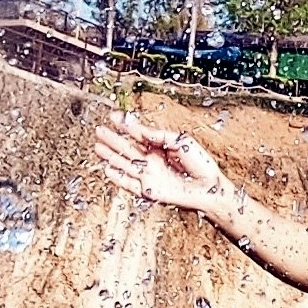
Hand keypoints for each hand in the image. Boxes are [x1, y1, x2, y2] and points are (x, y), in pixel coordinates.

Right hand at [88, 114, 244, 227]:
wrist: (209, 188)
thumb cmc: (200, 164)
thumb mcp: (180, 141)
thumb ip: (158, 135)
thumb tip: (140, 130)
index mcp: (159, 147)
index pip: (138, 134)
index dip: (125, 125)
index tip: (113, 116)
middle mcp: (151, 160)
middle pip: (127, 148)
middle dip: (113, 139)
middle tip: (99, 130)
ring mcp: (149, 175)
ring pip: (124, 164)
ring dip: (111, 155)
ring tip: (98, 146)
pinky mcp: (148, 191)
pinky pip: (129, 184)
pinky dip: (118, 177)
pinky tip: (108, 168)